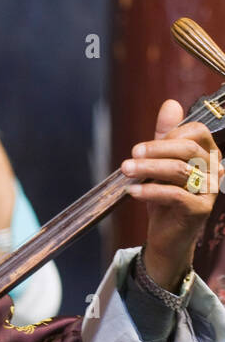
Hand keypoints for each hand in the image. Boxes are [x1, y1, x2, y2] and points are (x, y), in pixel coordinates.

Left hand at [122, 99, 221, 290]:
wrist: (166, 237)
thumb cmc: (164, 199)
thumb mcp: (161, 164)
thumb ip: (165, 136)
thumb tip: (170, 104)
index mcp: (209, 154)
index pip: (197, 132)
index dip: (170, 135)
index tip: (143, 147)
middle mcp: (215, 170)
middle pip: (189, 149)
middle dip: (156, 149)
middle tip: (131, 155)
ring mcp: (210, 191)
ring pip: (180, 171)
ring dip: (148, 169)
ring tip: (126, 170)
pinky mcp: (200, 210)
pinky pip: (175, 195)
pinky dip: (151, 191)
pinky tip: (133, 192)